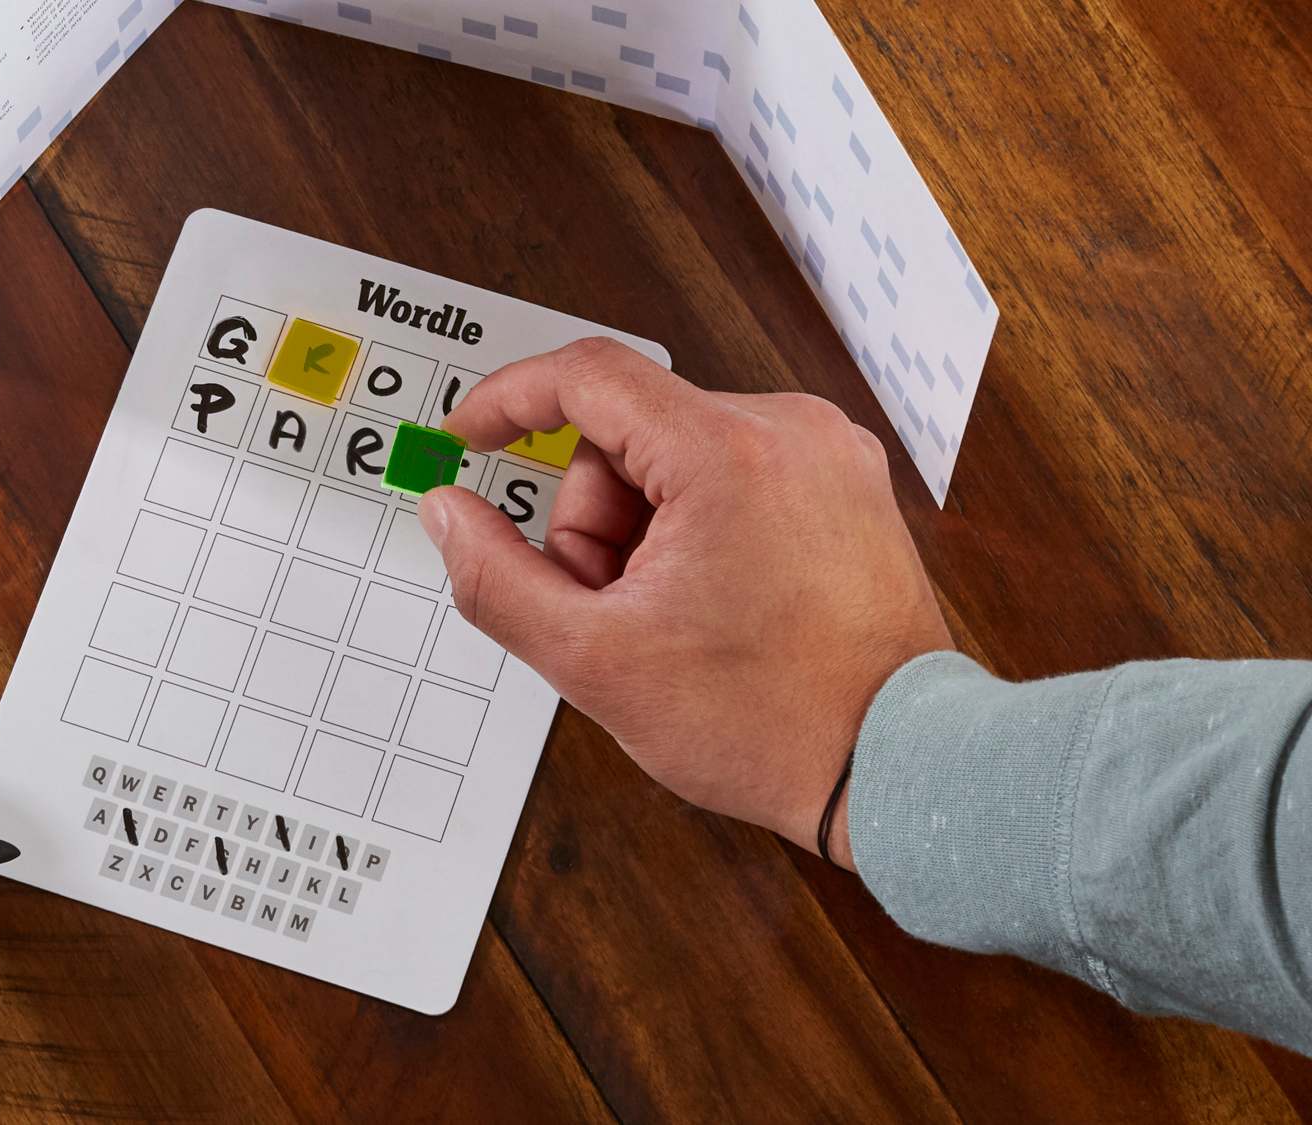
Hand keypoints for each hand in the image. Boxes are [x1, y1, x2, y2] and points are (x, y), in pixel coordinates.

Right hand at [420, 339, 951, 867]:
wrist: (898, 766)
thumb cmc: (769, 722)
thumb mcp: (595, 661)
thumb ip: (496, 578)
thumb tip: (447, 512)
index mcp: (726, 454)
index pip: (586, 376)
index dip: (508, 401)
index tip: (468, 437)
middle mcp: (789, 430)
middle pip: (627, 433)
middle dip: (595, 522)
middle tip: (612, 610)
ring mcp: (828, 453)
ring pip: (676, 456)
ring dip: (645, 530)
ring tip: (673, 620)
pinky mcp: (848, 483)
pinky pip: (733, 474)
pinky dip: (698, 528)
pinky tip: (715, 605)